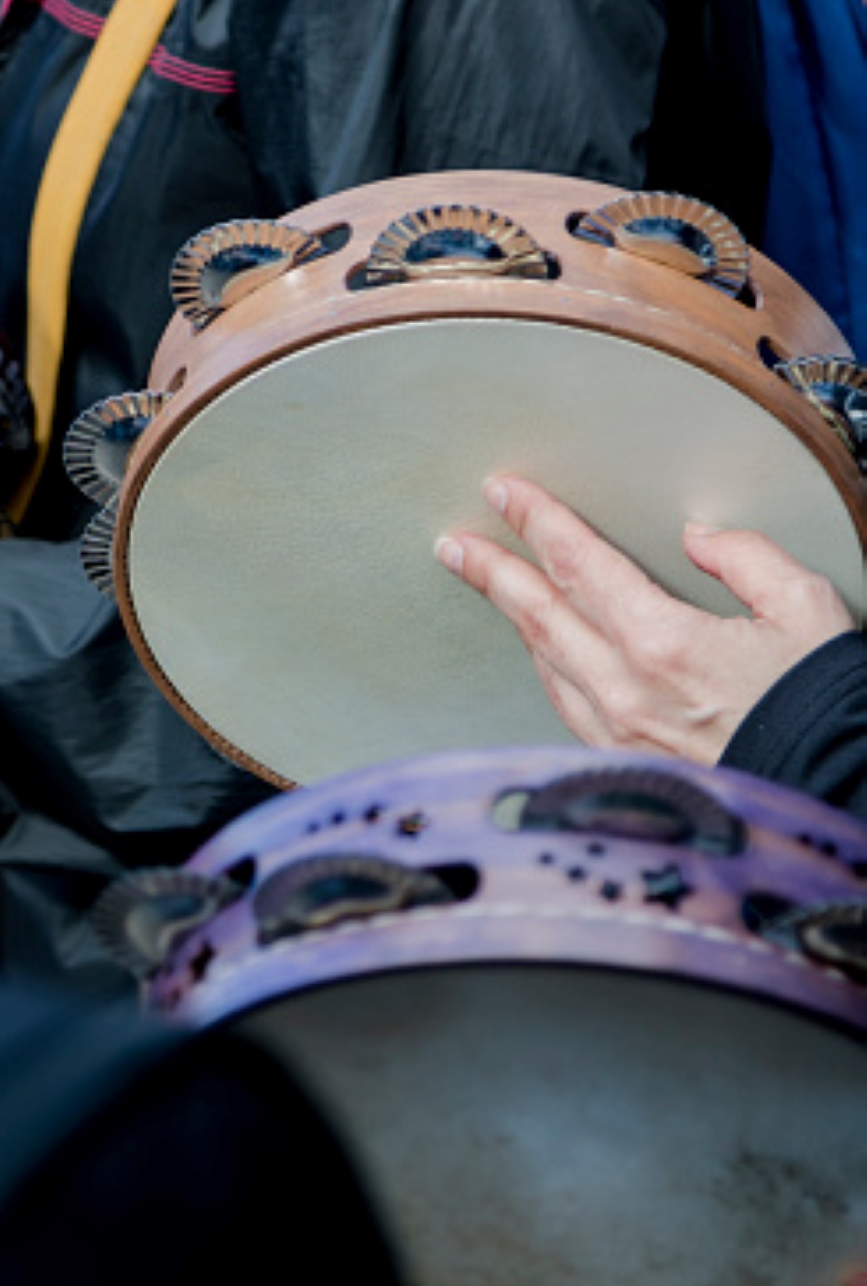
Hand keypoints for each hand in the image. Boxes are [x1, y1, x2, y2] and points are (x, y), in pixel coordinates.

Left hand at [435, 476, 853, 762]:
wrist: (832, 793)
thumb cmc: (820, 709)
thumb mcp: (805, 608)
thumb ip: (746, 557)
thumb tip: (699, 537)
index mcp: (662, 644)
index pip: (578, 564)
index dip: (535, 521)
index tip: (503, 492)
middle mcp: (625, 692)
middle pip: (538, 614)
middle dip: (492, 571)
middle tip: (455, 545)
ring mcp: (618, 735)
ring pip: (546, 662)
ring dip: (515, 619)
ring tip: (491, 587)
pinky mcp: (624, 766)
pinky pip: (568, 706)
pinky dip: (548, 668)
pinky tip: (543, 652)